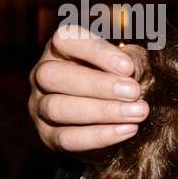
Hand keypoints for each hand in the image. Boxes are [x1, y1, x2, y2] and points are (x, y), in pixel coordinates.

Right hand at [28, 25, 151, 158]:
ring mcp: (40, 107)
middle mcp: (42, 76)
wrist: (115, 123)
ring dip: (102, 111)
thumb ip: (132, 62)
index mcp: (60, 49)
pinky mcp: (48, 137)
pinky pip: (67, 138)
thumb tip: (131, 69)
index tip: (128, 67)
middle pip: (53, 75)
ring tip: (138, 112)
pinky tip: (128, 129)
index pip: (65, 40)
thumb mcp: (131, 66)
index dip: (96, 51)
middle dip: (98, 85)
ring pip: (57, 108)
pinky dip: (100, 135)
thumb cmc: (122, 84)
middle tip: (134, 92)